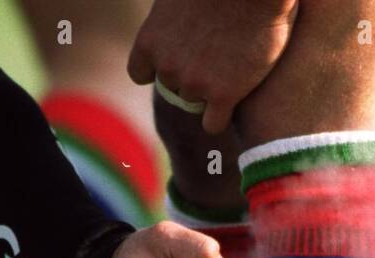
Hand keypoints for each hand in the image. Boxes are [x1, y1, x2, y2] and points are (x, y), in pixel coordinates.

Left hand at [128, 0, 297, 133]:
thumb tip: (175, 25)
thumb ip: (171, 17)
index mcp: (150, 41)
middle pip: (174, 88)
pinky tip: (234, 101)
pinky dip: (221, 116)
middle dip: (190, 77)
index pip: (140, 73)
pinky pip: (213, 124)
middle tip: (215, 58)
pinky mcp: (223, 96)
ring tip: (232, 68)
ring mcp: (194, 84)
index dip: (160, 68)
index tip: (178, 60)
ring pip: (195, 103)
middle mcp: (167, 67)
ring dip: (209, 92)